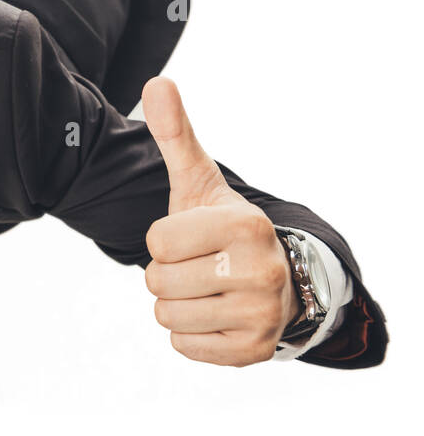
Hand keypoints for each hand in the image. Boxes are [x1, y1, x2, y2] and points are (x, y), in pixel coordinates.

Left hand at [140, 77, 299, 365]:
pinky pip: (182, 346)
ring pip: (166, 317)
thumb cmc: (222, 229)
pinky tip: (216, 315)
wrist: (278, 281)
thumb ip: (176, 136)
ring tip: (207, 290)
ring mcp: (261, 315)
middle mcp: (261, 270)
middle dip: (167, 274)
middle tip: (200, 266)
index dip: (164, 241)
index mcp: (244, 225)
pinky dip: (190, 335)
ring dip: (175, 304)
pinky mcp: (253, 352)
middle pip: (157, 282)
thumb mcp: (199, 182)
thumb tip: (156, 82)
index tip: (192, 237)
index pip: (157, 243)